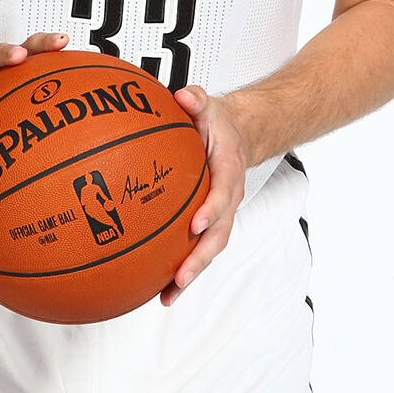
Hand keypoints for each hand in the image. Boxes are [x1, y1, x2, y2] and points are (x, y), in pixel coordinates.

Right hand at [0, 32, 69, 151]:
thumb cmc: (24, 109)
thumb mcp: (46, 107)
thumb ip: (72, 109)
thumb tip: (117, 122)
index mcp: (22, 67)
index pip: (36, 46)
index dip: (47, 43)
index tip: (63, 42)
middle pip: (0, 55)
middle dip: (8, 54)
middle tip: (18, 58)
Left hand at [160, 84, 245, 306]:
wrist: (238, 136)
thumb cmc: (218, 124)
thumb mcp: (209, 106)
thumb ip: (197, 100)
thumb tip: (183, 95)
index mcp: (228, 172)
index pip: (223, 195)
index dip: (211, 211)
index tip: (195, 224)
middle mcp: (228, 200)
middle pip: (218, 236)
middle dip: (200, 260)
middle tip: (179, 278)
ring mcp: (219, 215)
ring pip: (208, 249)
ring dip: (190, 274)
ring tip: (166, 296)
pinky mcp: (207, 223)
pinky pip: (195, 248)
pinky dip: (179, 268)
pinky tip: (155, 286)